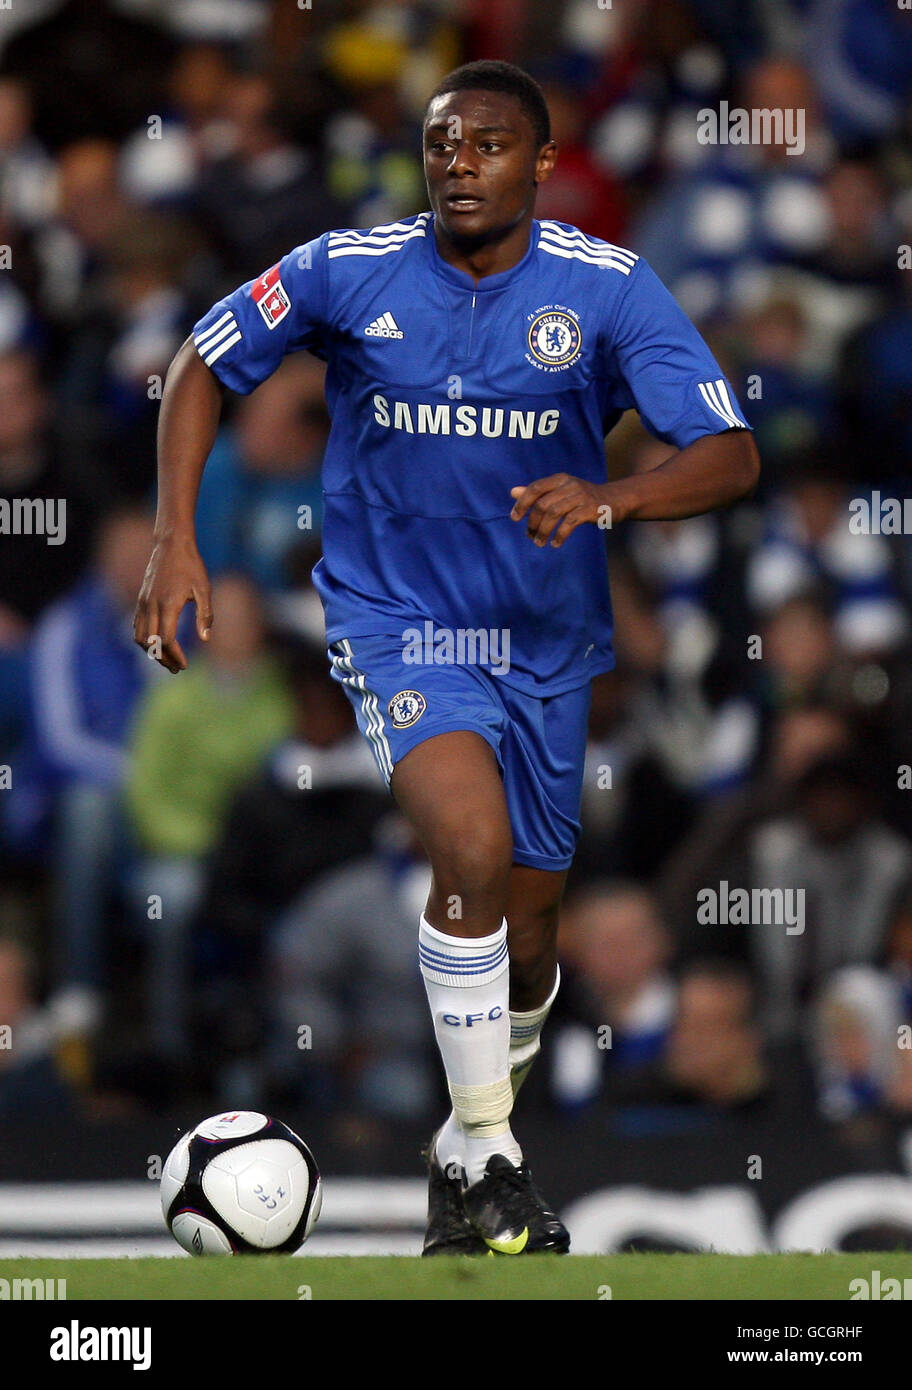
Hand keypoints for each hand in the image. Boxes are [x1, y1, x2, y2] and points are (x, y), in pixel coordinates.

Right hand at [133, 533, 211, 672]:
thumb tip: (205, 639)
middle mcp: (151, 605)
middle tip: (177, 668)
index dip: (175, 656)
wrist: (171, 543)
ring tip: (168, 660)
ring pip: (139, 636)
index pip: (166, 640)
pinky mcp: (140, 599)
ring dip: (151, 652)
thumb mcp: (204, 589)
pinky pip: (137, 626)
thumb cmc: (191, 565)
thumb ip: (205, 615)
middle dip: (163, 659)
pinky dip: (145, 639)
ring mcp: (143, 602)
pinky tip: (158, 643)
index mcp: (168, 604)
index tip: (185, 665)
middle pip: (150, 643)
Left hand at [509, 474, 613, 547]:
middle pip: (543, 504)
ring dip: (544, 531)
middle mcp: (570, 485)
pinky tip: (555, 543)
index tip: (514, 518)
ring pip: (554, 513)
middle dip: (533, 522)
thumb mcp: (561, 491)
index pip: (535, 488)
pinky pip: (570, 523)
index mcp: (560, 479)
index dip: (522, 503)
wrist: (615, 500)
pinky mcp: (590, 509)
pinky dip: (560, 535)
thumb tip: (513, 491)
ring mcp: (581, 496)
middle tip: (530, 536)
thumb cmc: (583, 497)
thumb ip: (538, 492)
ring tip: (539, 542)